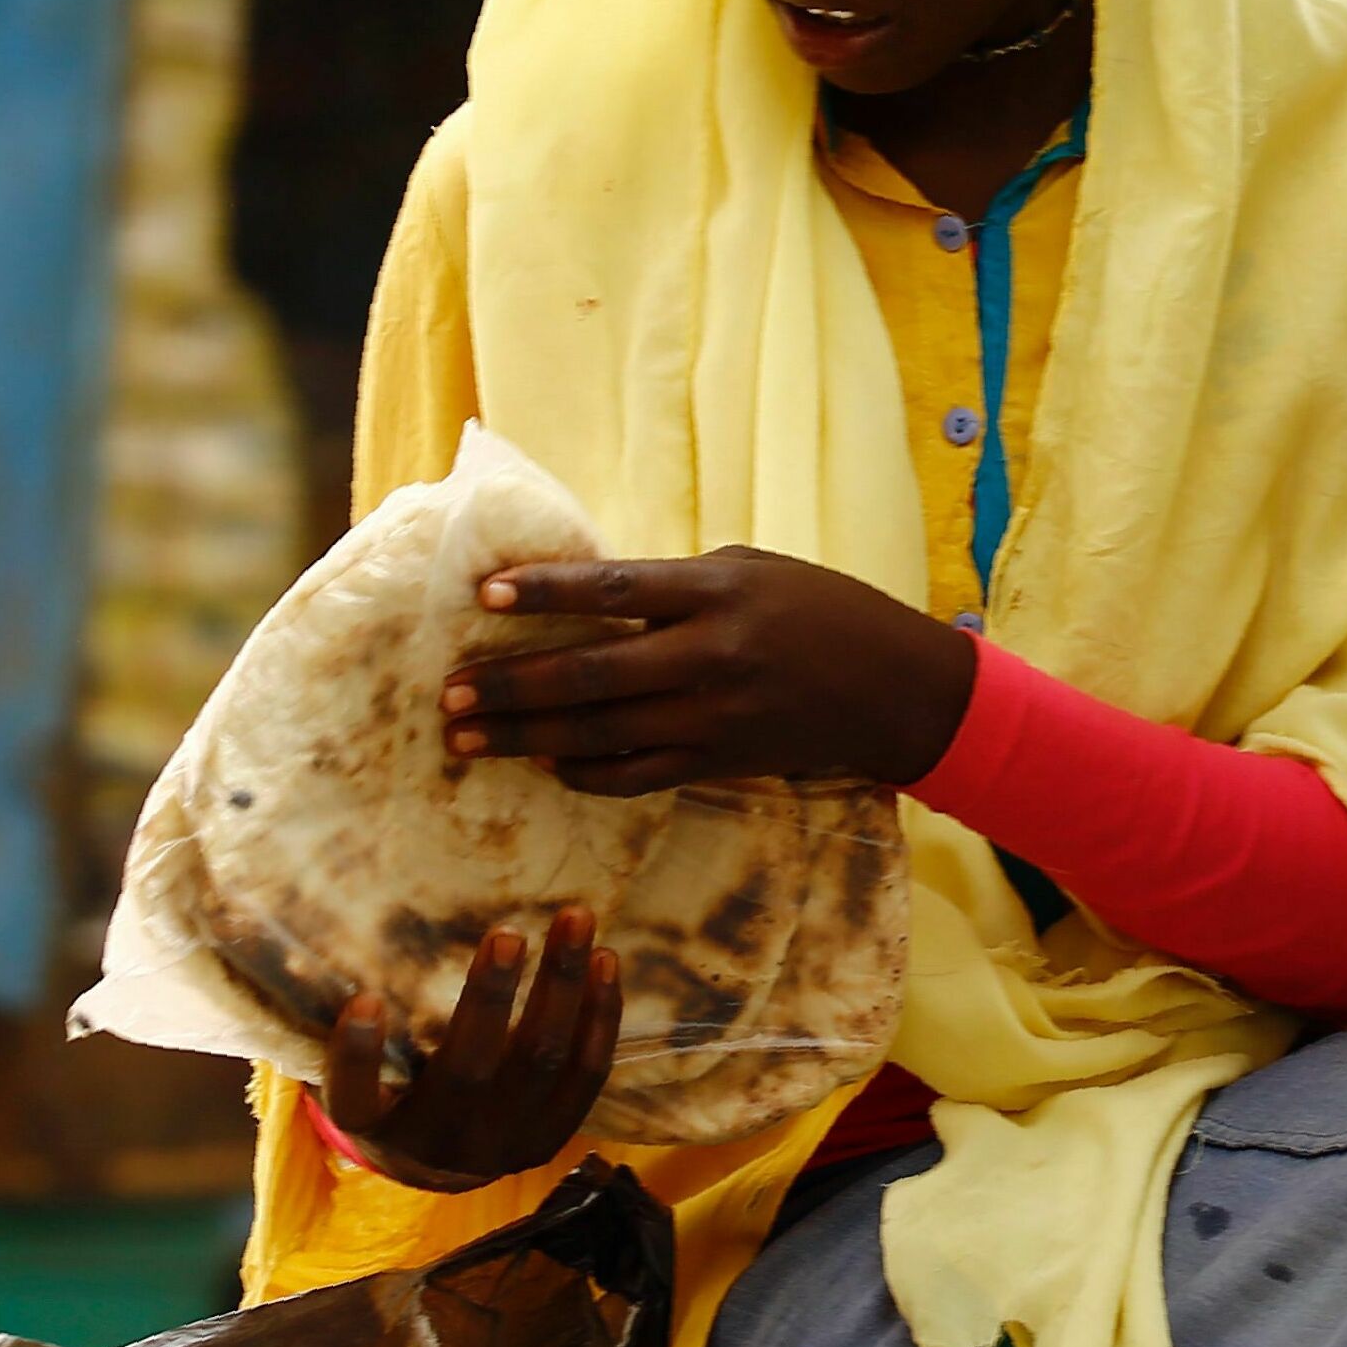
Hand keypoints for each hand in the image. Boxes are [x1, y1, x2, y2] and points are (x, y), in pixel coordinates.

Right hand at [324, 908, 620, 1190]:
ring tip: (577, 925)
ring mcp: (504, 1146)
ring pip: (540, 1065)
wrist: (433, 1170)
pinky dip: (599, 1019)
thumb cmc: (386, 1096)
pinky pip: (586, 1077)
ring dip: (563, 990)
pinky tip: (607, 965)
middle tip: (508, 934)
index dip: (360, 1057)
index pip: (357, 1101)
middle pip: (468, 1072)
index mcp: (377, 1130)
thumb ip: (337, 1031)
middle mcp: (441, 1145)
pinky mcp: (549, 1138)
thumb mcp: (350, 1075)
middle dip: (490, 999)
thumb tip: (290, 958)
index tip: (364, 1001)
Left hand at [441, 547, 975, 794]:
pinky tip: (545, 767)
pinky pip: (638, 775)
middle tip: (450, 693)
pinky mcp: (720, 761)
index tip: (484, 594)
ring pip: (602, 733)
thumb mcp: (749, 570)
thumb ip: (671, 585)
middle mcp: (708, 656)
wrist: (896, 688)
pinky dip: (587, 774)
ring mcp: (713, 716)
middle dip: (513, 686)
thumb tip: (586, 595)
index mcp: (714, 592)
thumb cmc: (820, 609)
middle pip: (591, 673)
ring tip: (467, 737)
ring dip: (528, 738)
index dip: (544, 591)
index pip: (611, 587)